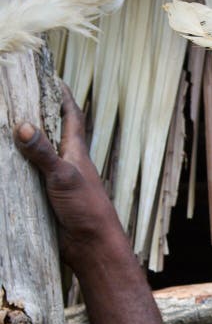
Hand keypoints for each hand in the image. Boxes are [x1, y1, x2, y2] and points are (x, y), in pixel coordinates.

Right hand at [14, 84, 125, 268]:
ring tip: (1, 124)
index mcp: (76, 152)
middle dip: (35, 114)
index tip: (51, 77)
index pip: (71, 116)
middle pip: (50, 132)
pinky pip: (26, 177)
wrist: (91, 246)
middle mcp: (66, 162)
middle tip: (14, 96)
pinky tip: (1, 162)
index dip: (62, 96)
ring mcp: (54, 180)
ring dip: (21, 142)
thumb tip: (23, 126)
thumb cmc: (87, 209)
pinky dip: (14, 168)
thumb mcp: (64, 177)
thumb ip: (44, 153)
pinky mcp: (45, 197)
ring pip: (36, 154)